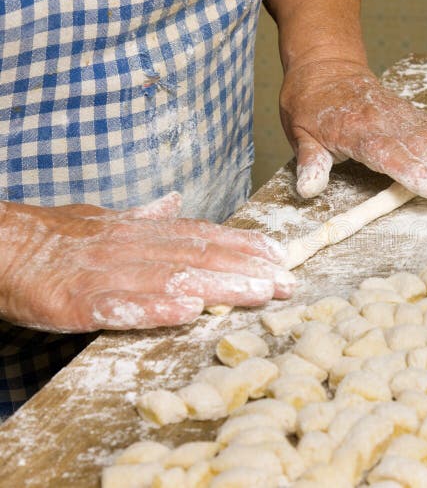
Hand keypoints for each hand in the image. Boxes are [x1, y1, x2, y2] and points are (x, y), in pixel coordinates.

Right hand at [0, 193, 293, 332]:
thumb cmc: (51, 237)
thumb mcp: (102, 219)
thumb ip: (141, 216)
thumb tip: (173, 202)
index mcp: (138, 231)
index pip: (201, 234)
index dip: (242, 244)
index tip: (279, 254)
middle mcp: (131, 247)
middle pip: (199, 255)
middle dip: (247, 268)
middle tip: (288, 281)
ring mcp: (106, 273)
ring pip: (173, 276)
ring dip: (220, 286)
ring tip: (260, 293)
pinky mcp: (78, 301)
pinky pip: (121, 306)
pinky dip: (156, 307)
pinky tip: (188, 310)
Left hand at [279, 58, 426, 198]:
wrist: (325, 67)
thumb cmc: (311, 105)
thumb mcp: (299, 133)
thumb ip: (310, 162)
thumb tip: (308, 189)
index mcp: (356, 131)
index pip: (388, 154)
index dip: (412, 171)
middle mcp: (385, 123)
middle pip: (420, 146)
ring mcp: (403, 117)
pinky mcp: (414, 114)